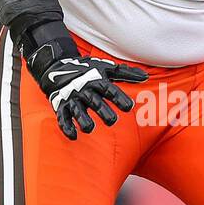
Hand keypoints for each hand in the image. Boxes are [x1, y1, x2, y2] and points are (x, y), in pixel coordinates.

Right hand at [27, 48, 147, 139]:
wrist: (57, 68)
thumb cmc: (87, 70)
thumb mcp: (106, 68)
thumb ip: (126, 73)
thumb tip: (146, 76)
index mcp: (96, 80)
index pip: (109, 89)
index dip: (119, 98)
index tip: (129, 106)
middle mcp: (84, 90)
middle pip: (94, 101)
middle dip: (102, 111)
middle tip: (112, 121)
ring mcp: (72, 98)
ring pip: (77, 110)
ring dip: (83, 119)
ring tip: (90, 128)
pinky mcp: (61, 106)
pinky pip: (62, 118)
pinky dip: (67, 127)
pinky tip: (74, 136)